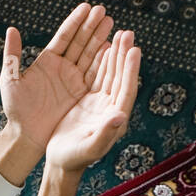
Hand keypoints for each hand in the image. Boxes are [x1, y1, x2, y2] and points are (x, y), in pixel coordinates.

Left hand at [0, 2, 112, 151]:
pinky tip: (112, 49)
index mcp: (47, 60)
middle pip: (80, 42)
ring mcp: (74, 79)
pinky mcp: (82, 93)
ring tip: (112, 23)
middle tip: (104, 10)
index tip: (86, 7)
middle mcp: (63, 67)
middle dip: (92, 26)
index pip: (64, 36)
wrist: (27, 136)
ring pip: (90, 55)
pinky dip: (104, 62)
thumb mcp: (10, 80)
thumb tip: (11, 29)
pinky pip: (94, 75)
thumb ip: (12, 55)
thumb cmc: (15, 109)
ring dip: (101, 39)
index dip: (75, 21)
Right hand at [44, 29, 140, 172]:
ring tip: (120, 33)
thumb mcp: (89, 148)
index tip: (134, 50)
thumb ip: (105, 133)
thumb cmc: (74, 159)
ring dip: (115, 54)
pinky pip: (97, 77)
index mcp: (115, 119)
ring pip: (110, 75)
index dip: (130, 70)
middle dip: (124, 55)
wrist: (61, 162)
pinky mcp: (90, 102)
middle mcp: (112, 109)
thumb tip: (121, 115)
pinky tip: (103, 46)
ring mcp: (101, 104)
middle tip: (127, 33)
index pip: (126, 90)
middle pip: (121, 78)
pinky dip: (101, 62)